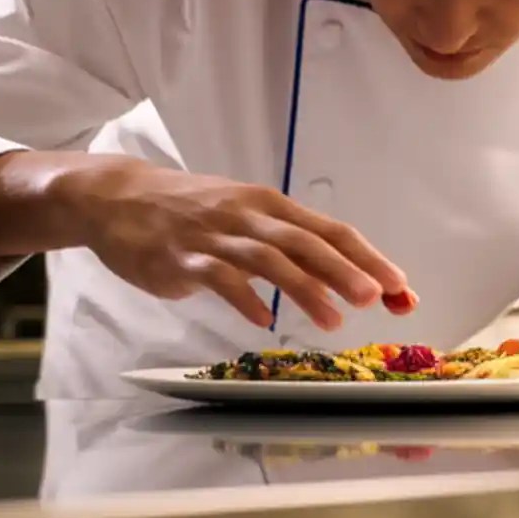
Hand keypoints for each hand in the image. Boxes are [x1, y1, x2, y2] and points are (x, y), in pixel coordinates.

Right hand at [56, 157, 411, 329]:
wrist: (119, 197)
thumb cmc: (190, 211)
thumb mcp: (243, 217)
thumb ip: (285, 246)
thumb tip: (339, 278)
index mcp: (269, 205)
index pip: (329, 230)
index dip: (366, 257)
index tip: (399, 285)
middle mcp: (248, 215)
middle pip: (307, 241)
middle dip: (346, 270)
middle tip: (377, 297)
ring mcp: (215, 235)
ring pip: (269, 258)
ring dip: (305, 288)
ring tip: (333, 319)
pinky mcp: (182, 257)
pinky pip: (219, 277)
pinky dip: (245, 298)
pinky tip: (264, 320)